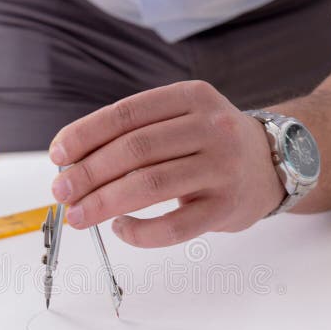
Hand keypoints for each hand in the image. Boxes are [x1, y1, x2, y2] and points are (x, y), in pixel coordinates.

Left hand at [49, 81, 284, 247]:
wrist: (272, 164)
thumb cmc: (211, 144)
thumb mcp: (182, 118)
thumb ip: (137, 132)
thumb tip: (73, 164)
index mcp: (191, 97)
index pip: (127, 114)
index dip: (85, 135)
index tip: (58, 156)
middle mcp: (210, 127)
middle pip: (135, 150)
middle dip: (89, 173)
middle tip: (62, 193)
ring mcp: (221, 168)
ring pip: (150, 186)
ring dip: (104, 203)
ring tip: (79, 215)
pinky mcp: (226, 207)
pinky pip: (174, 226)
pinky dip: (139, 232)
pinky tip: (121, 229)